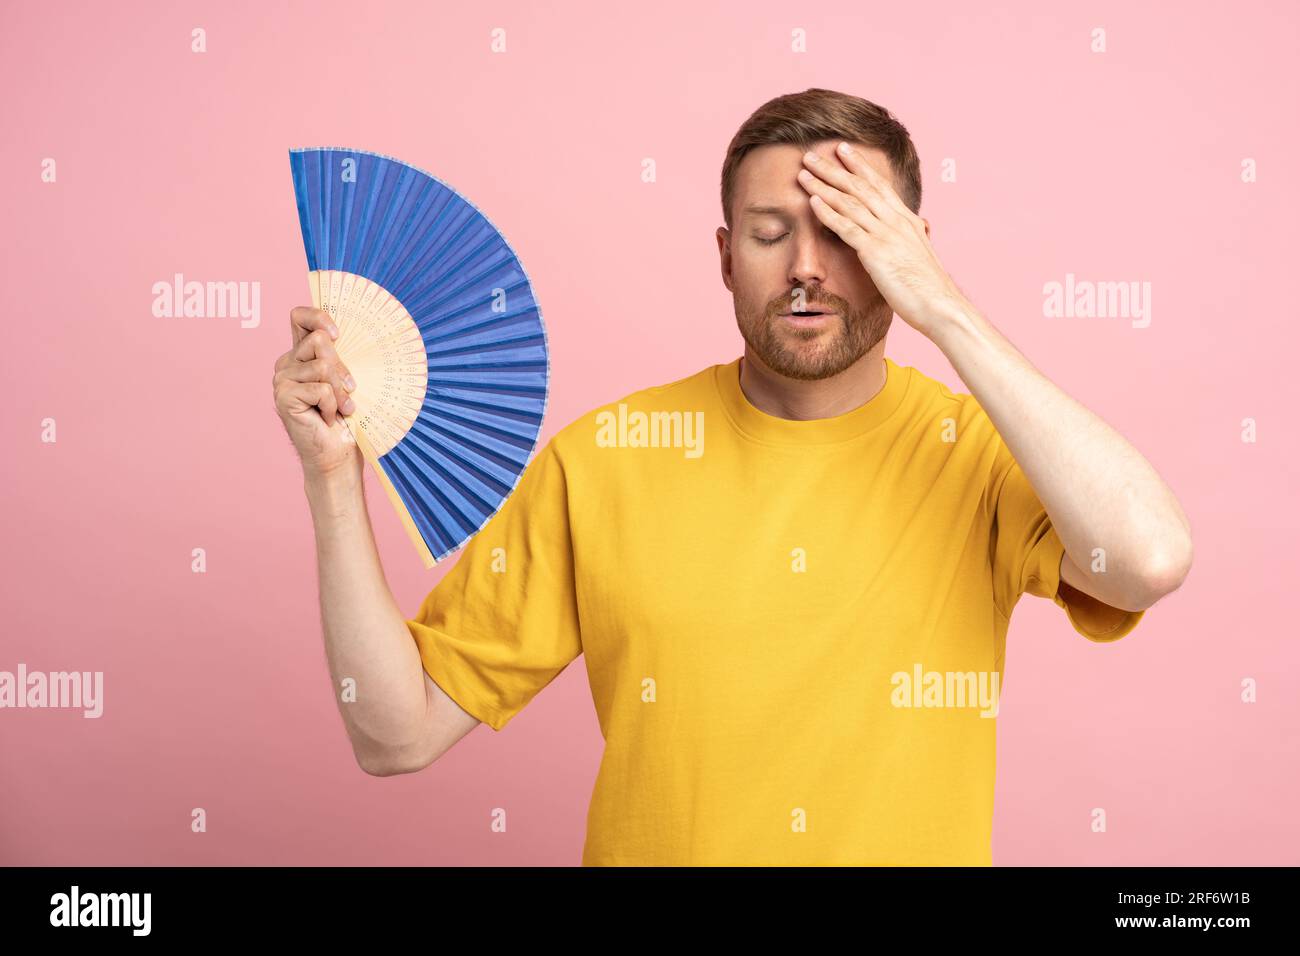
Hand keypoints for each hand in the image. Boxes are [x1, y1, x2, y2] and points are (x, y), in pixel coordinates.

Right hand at [272, 306, 361, 482]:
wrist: (337, 453)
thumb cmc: (345, 417)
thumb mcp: (345, 379)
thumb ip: (339, 355)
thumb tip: (339, 334)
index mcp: (300, 355)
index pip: (299, 317)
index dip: (318, 317)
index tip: (337, 334)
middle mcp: (286, 363)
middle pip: (320, 341)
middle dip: (342, 368)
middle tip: (347, 393)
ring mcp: (282, 379)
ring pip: (323, 366)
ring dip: (340, 392)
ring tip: (339, 409)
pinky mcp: (284, 396)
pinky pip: (321, 389)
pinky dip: (332, 406)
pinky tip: (327, 418)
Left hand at [797, 142, 969, 337]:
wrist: (941, 305)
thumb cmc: (929, 288)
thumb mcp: (921, 255)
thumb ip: (913, 238)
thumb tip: (920, 226)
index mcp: (907, 220)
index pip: (879, 185)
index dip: (859, 166)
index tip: (842, 149)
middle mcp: (896, 221)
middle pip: (860, 187)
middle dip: (833, 169)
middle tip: (811, 154)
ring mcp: (886, 234)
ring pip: (850, 203)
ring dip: (824, 186)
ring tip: (804, 172)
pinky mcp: (875, 252)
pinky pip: (847, 228)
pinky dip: (828, 213)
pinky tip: (812, 202)